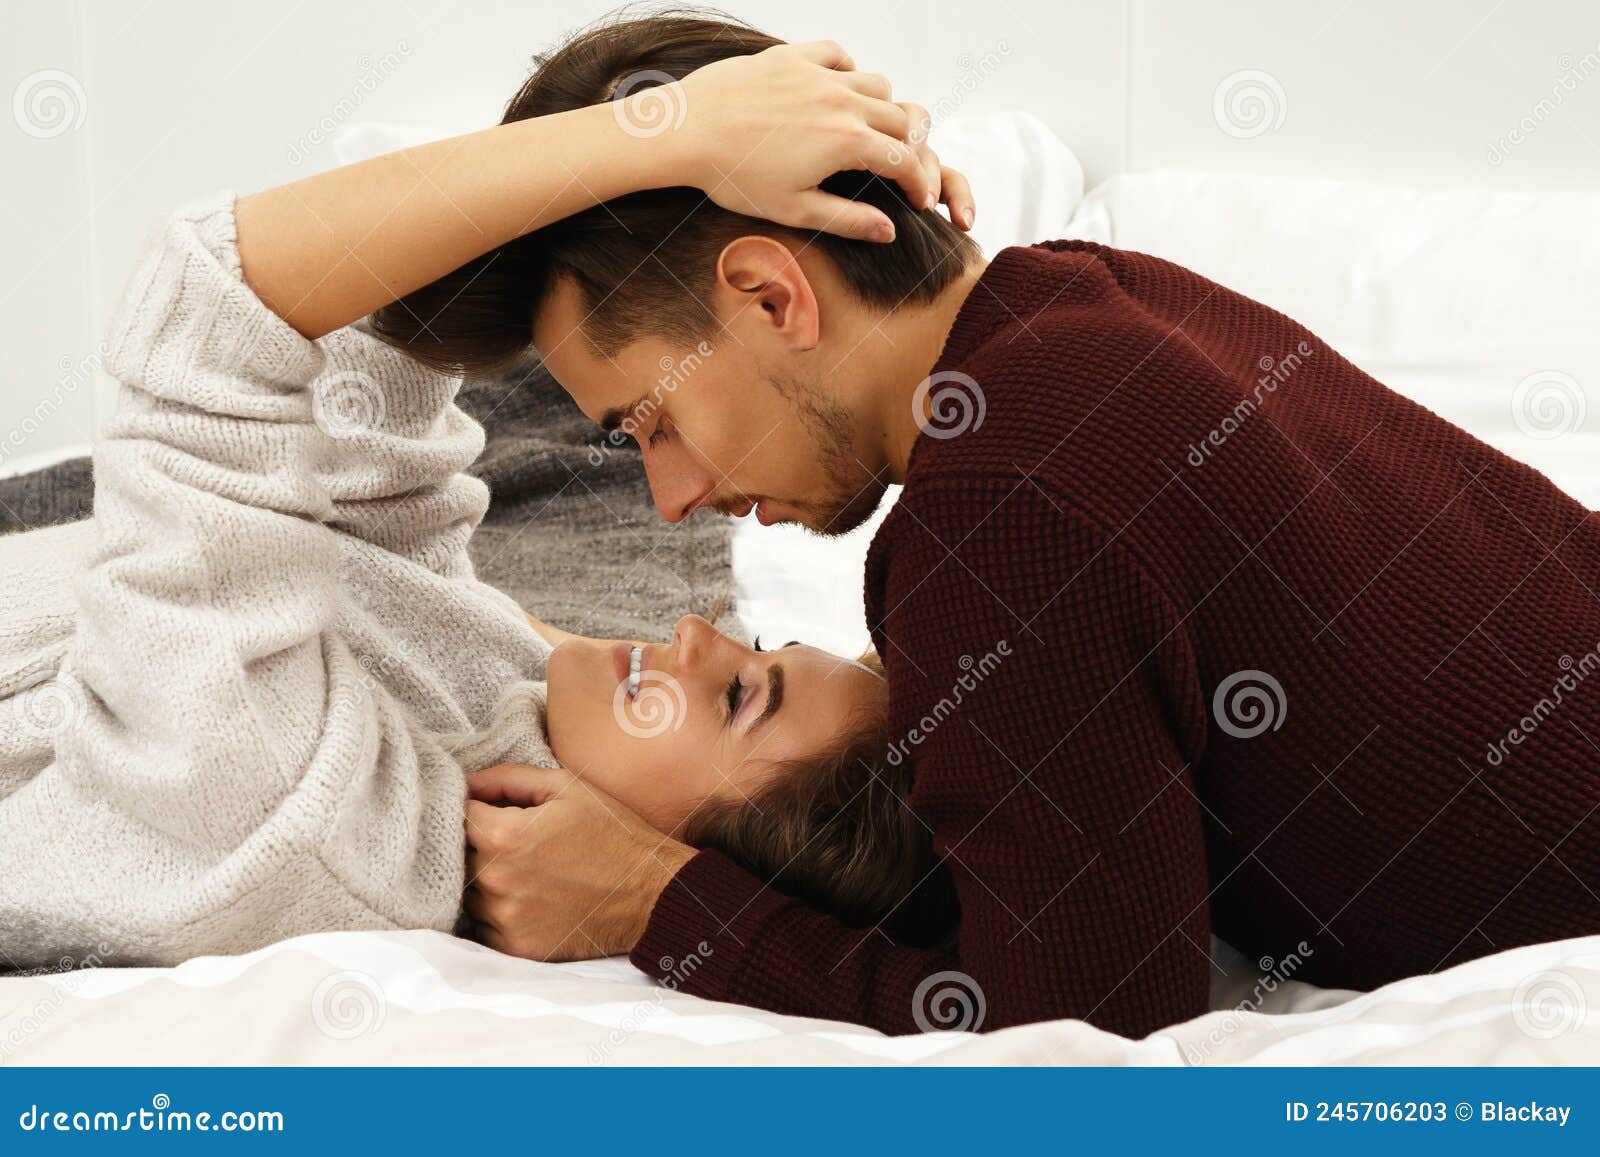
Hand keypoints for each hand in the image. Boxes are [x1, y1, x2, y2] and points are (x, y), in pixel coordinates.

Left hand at [462, 763, 696, 960]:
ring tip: (524, 871)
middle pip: (457, 857)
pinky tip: (528, 899)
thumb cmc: (612, 833)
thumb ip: (509, 777)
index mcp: (505, 836)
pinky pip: (483, 928)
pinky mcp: (515, 948)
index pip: (458, 815)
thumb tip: (467, 783)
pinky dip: (496, 914)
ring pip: (468, 894)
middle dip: (476, 845)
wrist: (651, 893)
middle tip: (511, 841)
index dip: (473, 808)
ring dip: (485, 881)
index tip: (491, 809)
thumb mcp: (567, 787)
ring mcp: (504, 918)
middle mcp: (496, 880)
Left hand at [671, 40, 975, 241]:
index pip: (906, 160)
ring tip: (872, 132)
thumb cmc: (735, 177)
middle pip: (902, 120)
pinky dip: (849, 73)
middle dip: (910, 149)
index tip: (918, 199)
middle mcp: (842, 101)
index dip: (919, 183)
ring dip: (885, 110)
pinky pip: (838, 55)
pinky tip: (838, 93)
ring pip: (878, 84)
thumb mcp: (794, 210)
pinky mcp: (792, 57)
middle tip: (900, 169)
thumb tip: (889, 230)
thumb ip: (848, 220)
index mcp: (848, 142)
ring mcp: (818, 74)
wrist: (686, 131)